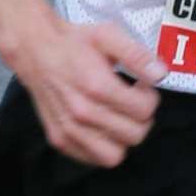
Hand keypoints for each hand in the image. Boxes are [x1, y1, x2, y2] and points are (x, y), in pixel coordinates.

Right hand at [15, 13, 165, 165]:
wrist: (35, 51)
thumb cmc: (74, 43)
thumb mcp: (108, 36)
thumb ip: (137, 55)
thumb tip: (160, 75)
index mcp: (96, 86)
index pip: (144, 110)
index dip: (150, 97)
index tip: (142, 86)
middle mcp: (81, 113)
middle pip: (135, 135)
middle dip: (142, 118)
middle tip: (133, 102)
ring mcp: (68, 130)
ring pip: (115, 155)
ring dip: (123, 138)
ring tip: (119, 117)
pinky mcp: (59, 140)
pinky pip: (93, 159)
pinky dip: (104, 148)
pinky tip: (103, 127)